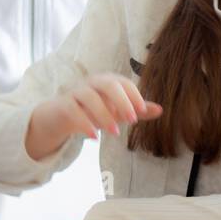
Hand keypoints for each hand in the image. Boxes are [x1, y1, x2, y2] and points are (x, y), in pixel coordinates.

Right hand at [24, 72, 162, 159]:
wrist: (59, 117)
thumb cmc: (91, 111)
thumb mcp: (116, 111)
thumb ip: (136, 110)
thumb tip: (160, 110)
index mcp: (107, 82)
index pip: (123, 82)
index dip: (134, 95)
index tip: (142, 111)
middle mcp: (92, 83)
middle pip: (108, 84)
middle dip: (122, 101)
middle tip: (132, 120)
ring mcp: (75, 92)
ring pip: (89, 96)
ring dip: (104, 114)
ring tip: (114, 133)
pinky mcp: (63, 105)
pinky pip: (73, 110)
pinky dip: (84, 123)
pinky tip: (94, 137)